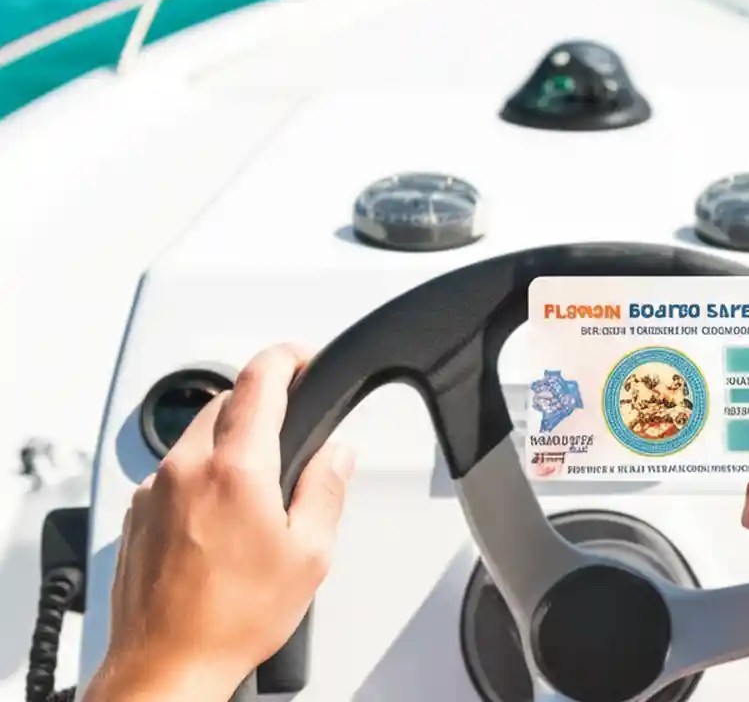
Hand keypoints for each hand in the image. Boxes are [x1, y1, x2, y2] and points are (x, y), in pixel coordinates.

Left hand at [84, 344, 355, 701]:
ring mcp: (154, 489)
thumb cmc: (232, 617)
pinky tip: (224, 518)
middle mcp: (186, 468)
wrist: (168, 665)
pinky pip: (174, 472)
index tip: (302, 356)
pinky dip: (202, 474)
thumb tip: (337, 455)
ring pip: (196, 436)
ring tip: (261, 485)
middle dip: (261, 400)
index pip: (259, 379)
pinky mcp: (137, 513)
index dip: (286, 356)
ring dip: (230, 439)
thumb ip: (326, 489)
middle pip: (225, 401)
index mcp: (235, 468)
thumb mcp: (310, 553)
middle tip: (293, 424)